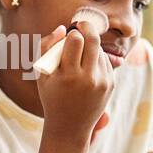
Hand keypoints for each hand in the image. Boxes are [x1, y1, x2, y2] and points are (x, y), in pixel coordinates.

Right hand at [36, 19, 113, 142]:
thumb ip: (46, 47)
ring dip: (91, 46)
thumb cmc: (52, 96)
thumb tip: (62, 28)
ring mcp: (102, 82)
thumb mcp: (42, 74)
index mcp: (68, 76)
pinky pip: (105, 61)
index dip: (73, 33)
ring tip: (81, 54)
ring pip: (100, 50)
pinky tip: (88, 67)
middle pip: (93, 40)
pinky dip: (97, 59)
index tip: (69, 35)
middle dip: (87, 28)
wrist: (70, 126)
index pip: (76, 40)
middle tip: (81, 26)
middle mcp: (88, 79)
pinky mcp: (111, 84)